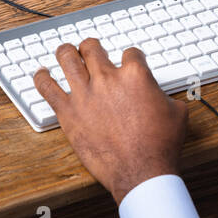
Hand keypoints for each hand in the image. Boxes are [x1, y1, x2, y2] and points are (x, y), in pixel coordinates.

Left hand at [33, 39, 187, 204]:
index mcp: (134, 75)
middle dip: (93, 47)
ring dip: (66, 52)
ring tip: (66, 52)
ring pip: (67, 58)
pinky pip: (47, 88)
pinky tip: (41, 74)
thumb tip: (160, 95)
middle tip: (91, 50)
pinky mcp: (68, 113)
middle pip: (93, 48)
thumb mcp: (176, 112)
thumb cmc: (158, 146)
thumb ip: (164, 95)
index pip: (130, 53)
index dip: (131, 57)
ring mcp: (84, 94)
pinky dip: (41, 78)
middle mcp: (106, 79)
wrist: (141, 171)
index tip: (129, 62)